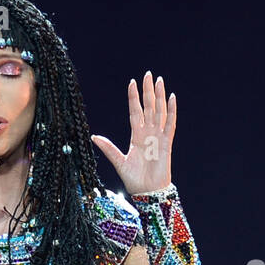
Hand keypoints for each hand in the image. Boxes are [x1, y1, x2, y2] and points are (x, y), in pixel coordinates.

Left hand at [91, 71, 174, 195]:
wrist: (147, 191)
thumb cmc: (133, 179)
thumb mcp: (118, 161)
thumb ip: (108, 148)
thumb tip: (94, 137)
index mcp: (135, 136)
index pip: (135, 111)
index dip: (133, 97)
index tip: (132, 82)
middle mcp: (147, 133)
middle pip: (148, 107)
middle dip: (148, 91)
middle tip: (148, 74)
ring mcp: (158, 136)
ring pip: (159, 111)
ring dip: (159, 96)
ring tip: (159, 81)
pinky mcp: (166, 142)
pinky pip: (169, 123)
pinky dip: (171, 111)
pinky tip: (171, 98)